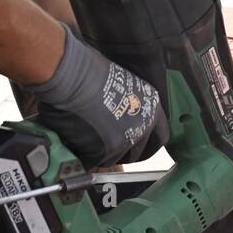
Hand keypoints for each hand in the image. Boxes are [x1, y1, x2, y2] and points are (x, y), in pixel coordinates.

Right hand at [14, 25, 168, 167]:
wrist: (71, 74)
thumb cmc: (91, 70)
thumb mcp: (123, 86)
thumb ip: (130, 107)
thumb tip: (122, 120)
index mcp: (152, 109)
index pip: (160, 137)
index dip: (148, 144)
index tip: (140, 147)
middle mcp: (142, 127)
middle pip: (138, 154)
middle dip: (124, 154)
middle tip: (109, 147)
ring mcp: (123, 142)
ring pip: (114, 159)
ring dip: (102, 153)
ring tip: (87, 136)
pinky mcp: (103, 152)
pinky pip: (93, 161)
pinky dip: (84, 154)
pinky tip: (76, 139)